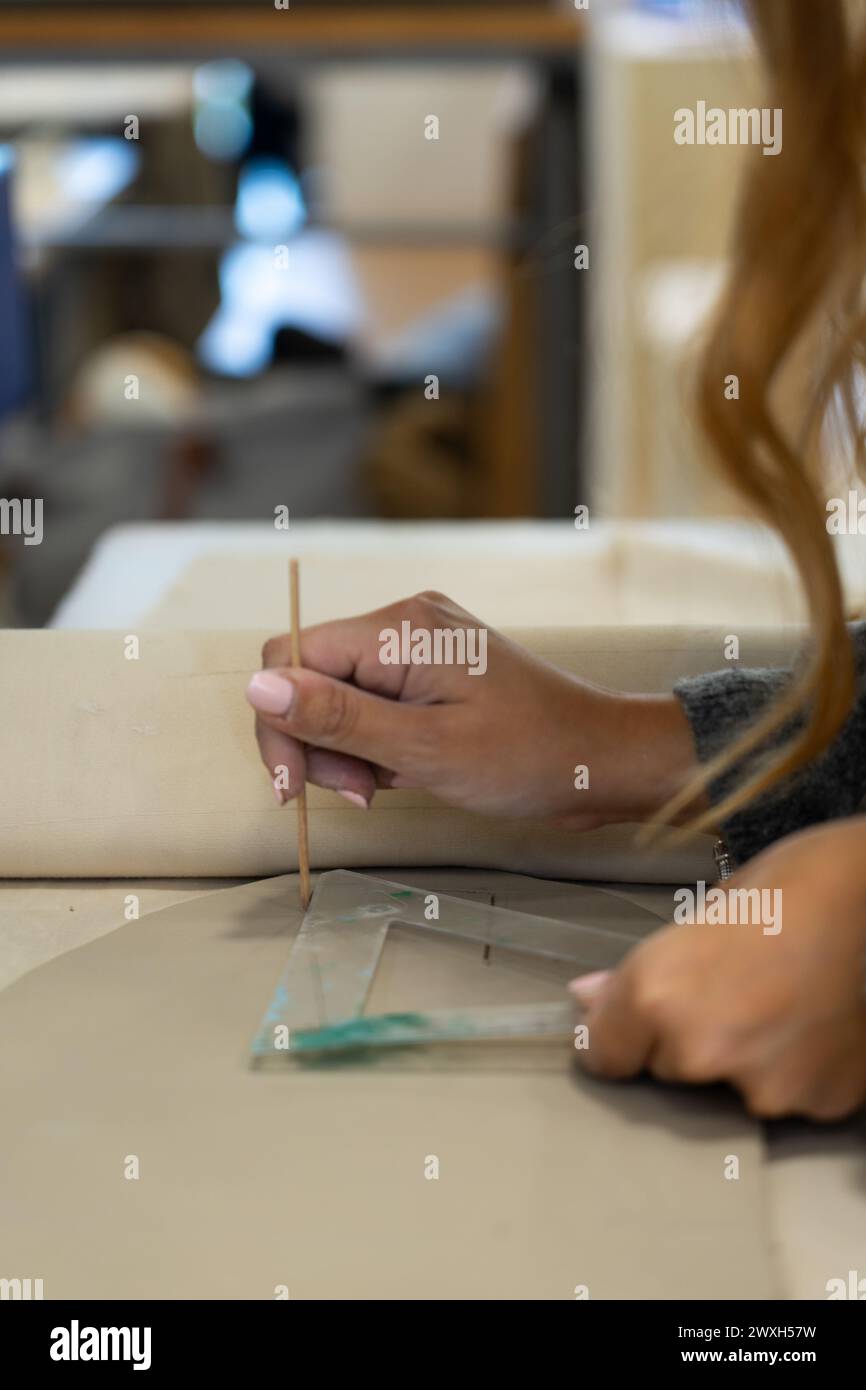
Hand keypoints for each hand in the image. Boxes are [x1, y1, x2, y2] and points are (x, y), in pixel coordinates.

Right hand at [246, 591, 697, 825]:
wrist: (602, 762)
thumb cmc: (530, 756)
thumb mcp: (424, 749)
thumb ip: (337, 718)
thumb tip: (257, 686)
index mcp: (400, 628)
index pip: (290, 657)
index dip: (280, 723)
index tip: (296, 788)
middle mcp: (405, 622)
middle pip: (311, 677)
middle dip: (318, 743)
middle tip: (359, 793)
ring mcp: (420, 646)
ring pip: (338, 697)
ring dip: (347, 752)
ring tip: (386, 788)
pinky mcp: (432, 672)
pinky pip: (373, 706)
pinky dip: (376, 747)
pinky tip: (405, 773)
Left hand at [572, 819, 865, 1119]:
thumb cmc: (779, 890)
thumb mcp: (694, 919)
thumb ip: (636, 976)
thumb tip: (587, 1000)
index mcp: (656, 998)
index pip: (605, 1056)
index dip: (623, 1033)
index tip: (640, 1021)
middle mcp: (700, 1051)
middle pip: (670, 1071)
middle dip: (690, 1040)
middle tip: (734, 990)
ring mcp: (763, 1086)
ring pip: (730, 1088)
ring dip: (746, 1060)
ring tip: (780, 1003)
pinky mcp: (816, 1102)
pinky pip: (788, 1096)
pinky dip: (797, 1070)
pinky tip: (813, 1023)